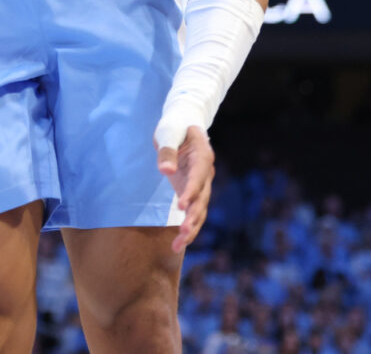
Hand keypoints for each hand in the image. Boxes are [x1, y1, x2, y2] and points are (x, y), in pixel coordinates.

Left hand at [158, 126, 214, 252]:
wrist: (182, 125)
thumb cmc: (174, 126)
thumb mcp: (168, 132)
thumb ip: (167, 151)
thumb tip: (165, 171)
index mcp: (203, 156)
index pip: (199, 177)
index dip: (191, 191)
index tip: (181, 206)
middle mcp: (205, 173)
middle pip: (202, 198)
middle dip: (193, 216)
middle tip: (183, 232)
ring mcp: (200, 184)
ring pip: (199, 211)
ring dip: (191, 229)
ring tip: (177, 246)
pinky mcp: (192, 192)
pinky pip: (192, 213)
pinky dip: (187, 228)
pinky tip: (177, 244)